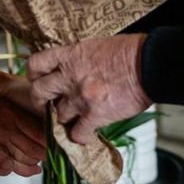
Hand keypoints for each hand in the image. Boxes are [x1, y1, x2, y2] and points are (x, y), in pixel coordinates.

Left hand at [28, 35, 151, 145]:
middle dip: (40, 100)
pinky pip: (77, 133)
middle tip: (46, 105)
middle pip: (39, 92)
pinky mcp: (95, 115)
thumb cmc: (130, 52)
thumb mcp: (97, 47)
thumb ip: (80, 59)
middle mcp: (70, 76)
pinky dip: (80, 136)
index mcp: (70, 55)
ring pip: (58, 115)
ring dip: (65, 119)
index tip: (37, 80)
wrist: (150, 64)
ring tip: (75, 118)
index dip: (33, 74)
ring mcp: (80, 97)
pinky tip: (87, 134)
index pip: (37, 63)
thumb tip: (74, 69)